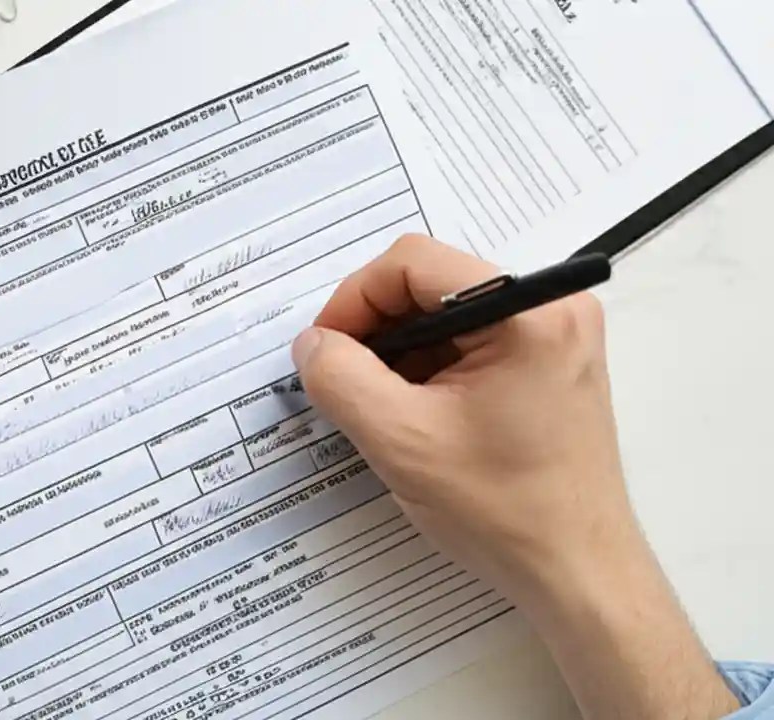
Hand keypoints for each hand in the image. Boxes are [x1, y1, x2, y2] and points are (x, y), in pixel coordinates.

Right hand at [292, 235, 735, 719]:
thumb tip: (313, 343)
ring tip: (383, 408)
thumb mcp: (399, 440)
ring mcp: (558, 336)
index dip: (353, 300)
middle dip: (377, 329)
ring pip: (449, 314)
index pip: (412, 262)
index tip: (325, 352)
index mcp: (527, 311)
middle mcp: (554, 307)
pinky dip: (432, 368)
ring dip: (402, 352)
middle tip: (346, 382)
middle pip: (432, 283)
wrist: (576, 572)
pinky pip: (474, 342)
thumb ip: (340, 378)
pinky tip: (417, 415)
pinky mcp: (552, 365)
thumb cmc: (502, 509)